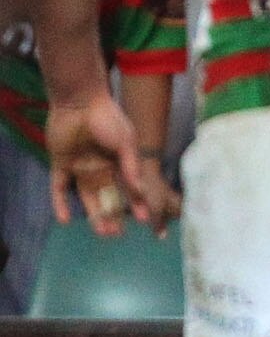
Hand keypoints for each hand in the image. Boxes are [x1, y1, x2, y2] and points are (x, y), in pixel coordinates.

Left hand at [47, 90, 175, 234]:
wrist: (80, 101)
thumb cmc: (108, 119)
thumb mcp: (126, 142)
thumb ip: (131, 166)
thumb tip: (140, 189)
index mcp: (117, 162)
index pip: (128, 188)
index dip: (135, 203)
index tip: (143, 219)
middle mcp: (98, 168)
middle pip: (106, 196)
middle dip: (112, 215)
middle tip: (116, 234)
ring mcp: (79, 167)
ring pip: (86, 197)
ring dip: (93, 214)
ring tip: (101, 232)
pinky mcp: (60, 165)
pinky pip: (59, 188)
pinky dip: (60, 203)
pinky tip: (64, 219)